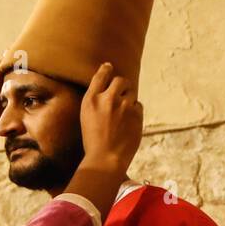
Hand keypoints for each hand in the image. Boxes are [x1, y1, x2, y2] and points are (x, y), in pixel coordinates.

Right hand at [78, 61, 142, 176]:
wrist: (106, 159)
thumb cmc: (93, 142)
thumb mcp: (86, 118)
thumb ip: (96, 101)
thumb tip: (110, 88)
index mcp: (91, 100)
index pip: (100, 75)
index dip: (106, 69)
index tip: (108, 66)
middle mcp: (107, 99)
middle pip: (120, 80)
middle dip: (122, 85)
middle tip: (121, 93)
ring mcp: (124, 106)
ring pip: (131, 93)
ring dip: (128, 100)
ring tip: (123, 115)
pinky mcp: (136, 114)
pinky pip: (138, 106)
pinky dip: (135, 112)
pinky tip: (128, 123)